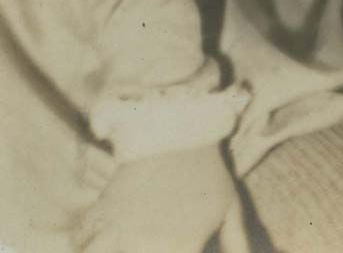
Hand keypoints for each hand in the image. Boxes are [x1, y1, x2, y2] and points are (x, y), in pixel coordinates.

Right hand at [75, 144, 241, 252]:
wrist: (177, 127)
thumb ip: (237, 244)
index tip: (181, 252)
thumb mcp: (229, 209)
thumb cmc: (208, 171)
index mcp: (180, 250)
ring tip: (116, 245)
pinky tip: (92, 243)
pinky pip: (80, 240)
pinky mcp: (100, 210)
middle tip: (146, 245)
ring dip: (101, 250)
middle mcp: (144, 246)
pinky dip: (81, 243)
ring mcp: (117, 229)